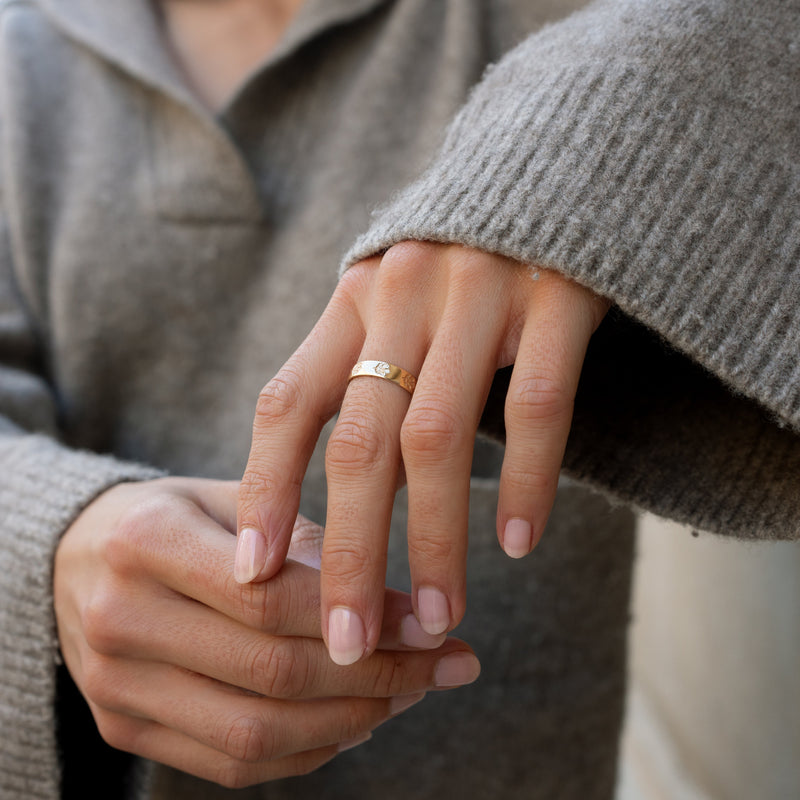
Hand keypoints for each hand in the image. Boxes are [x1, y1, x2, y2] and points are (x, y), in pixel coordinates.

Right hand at [54, 477, 478, 788]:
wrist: (78, 558)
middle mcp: (122, 620)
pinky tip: (356, 720)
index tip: (432, 623)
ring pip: (255, 733)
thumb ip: (306, 544)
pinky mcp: (122, 730)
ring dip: (351, 720)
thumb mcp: (234, 498)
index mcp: (148, 543)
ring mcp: (116, 687)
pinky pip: (230, 764)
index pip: (273, 599)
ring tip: (410, 691)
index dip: (364, 616)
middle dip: (376, 675)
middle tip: (443, 663)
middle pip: (271, 673)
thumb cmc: (177, 517)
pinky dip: (307, 751)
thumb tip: (401, 610)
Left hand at [237, 242, 607, 664]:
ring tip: (435, 617)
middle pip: (360, 444)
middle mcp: (403, 294)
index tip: (248, 575)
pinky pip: (539, 406)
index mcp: (352, 299)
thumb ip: (356, 371)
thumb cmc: (459, 260)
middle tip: (346, 641)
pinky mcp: (558, 295)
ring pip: (441, 438)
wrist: (551, 166)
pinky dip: (528, 482)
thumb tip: (324, 497)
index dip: (260, 490)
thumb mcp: (389, 299)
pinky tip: (519, 544)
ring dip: (435, 539)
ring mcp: (482, 292)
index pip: (287, 402)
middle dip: (349, 552)